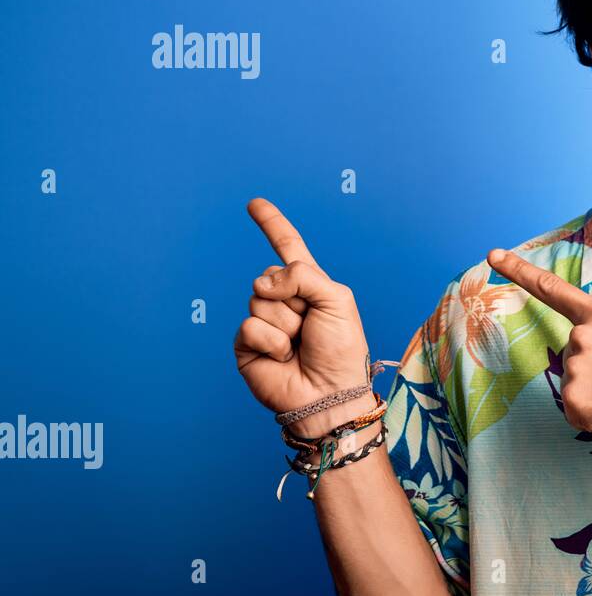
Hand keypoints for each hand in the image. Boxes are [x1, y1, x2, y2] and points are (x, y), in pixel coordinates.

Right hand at [233, 199, 372, 435]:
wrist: (329, 393)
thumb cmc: (341, 349)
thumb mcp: (336, 300)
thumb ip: (304, 275)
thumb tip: (264, 280)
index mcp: (309, 286)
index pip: (287, 248)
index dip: (272, 224)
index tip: (254, 203)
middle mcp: (284, 301)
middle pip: (268, 276)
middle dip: (293, 299)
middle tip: (310, 326)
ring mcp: (263, 322)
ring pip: (258, 300)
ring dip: (285, 323)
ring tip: (299, 344)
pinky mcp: (247, 345)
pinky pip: (249, 326)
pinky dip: (271, 341)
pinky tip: (283, 357)